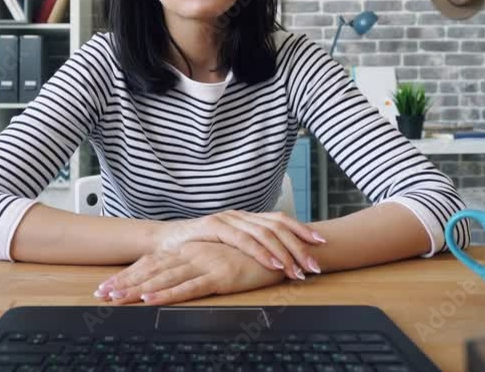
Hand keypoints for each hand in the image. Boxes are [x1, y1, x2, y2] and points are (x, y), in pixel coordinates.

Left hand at [95, 242, 285, 304]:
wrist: (282, 248)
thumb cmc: (251, 256)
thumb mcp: (218, 258)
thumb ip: (197, 265)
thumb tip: (175, 277)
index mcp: (191, 249)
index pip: (153, 263)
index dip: (129, 275)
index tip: (108, 286)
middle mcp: (194, 253)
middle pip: (152, 270)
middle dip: (125, 283)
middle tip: (101, 294)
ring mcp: (205, 263)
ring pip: (164, 278)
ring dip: (138, 290)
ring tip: (116, 299)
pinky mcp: (219, 275)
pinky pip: (189, 287)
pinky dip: (167, 294)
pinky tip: (151, 299)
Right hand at [151, 210, 325, 279]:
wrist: (163, 242)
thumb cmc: (197, 247)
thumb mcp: (227, 246)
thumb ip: (248, 247)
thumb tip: (277, 258)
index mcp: (246, 218)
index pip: (280, 220)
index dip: (301, 230)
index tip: (321, 243)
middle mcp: (240, 215)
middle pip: (278, 226)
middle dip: (300, 246)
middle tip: (315, 265)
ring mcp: (227, 219)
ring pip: (265, 233)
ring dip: (286, 253)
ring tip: (299, 270)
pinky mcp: (214, 227)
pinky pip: (244, 240)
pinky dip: (262, 253)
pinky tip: (274, 264)